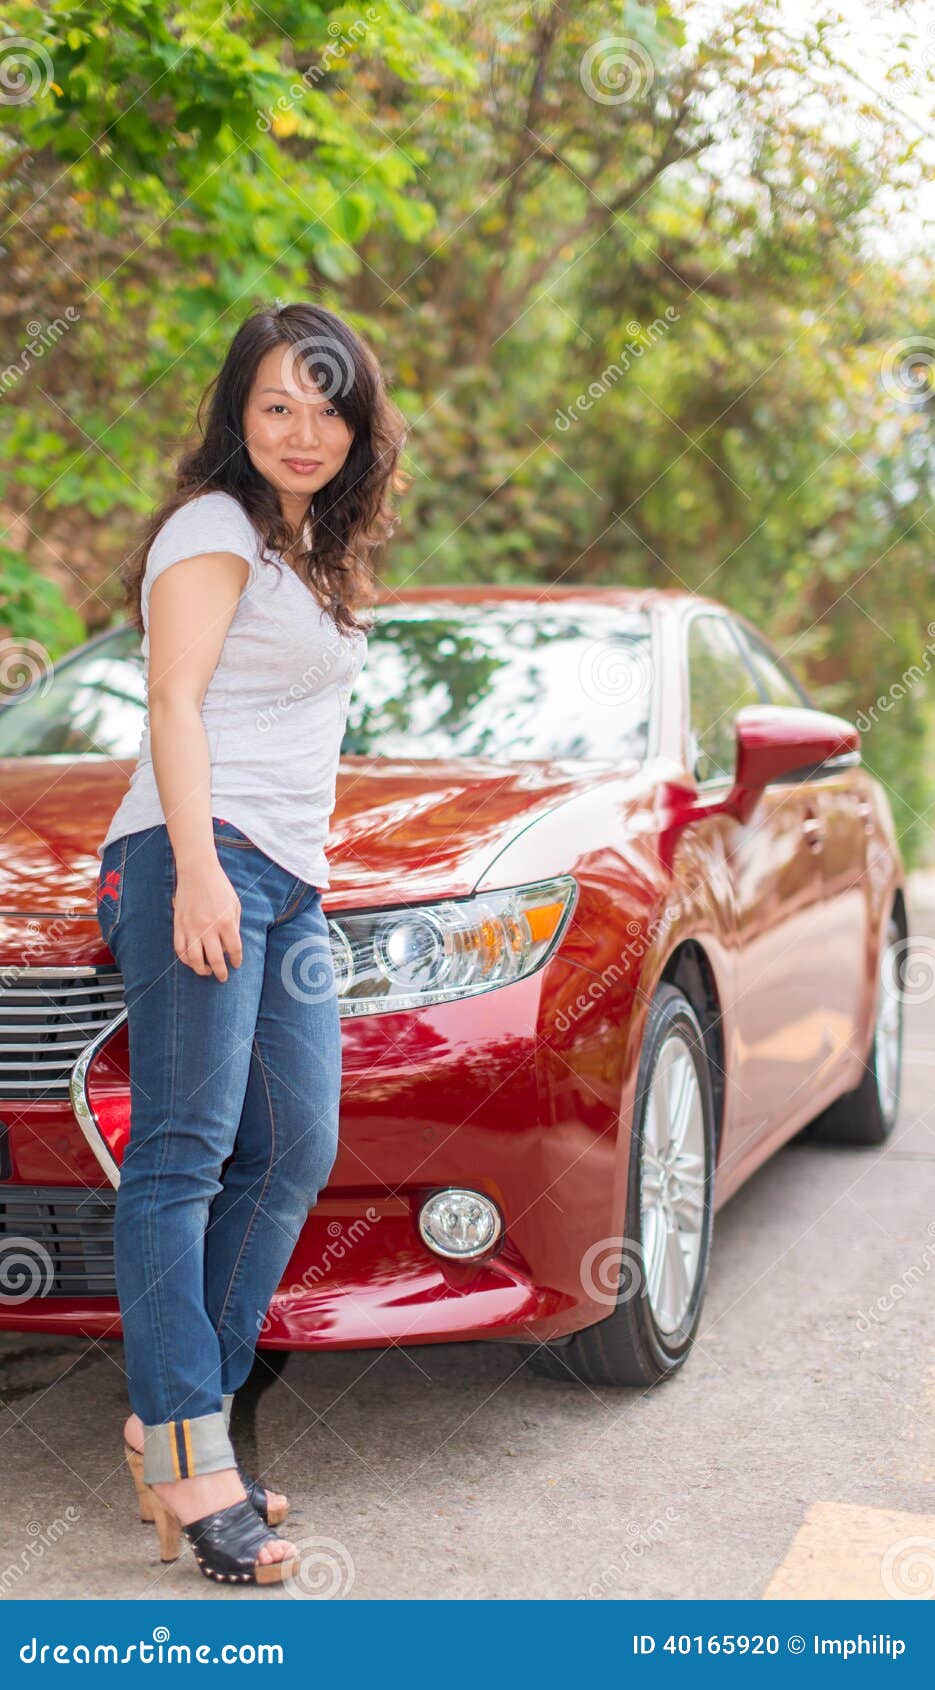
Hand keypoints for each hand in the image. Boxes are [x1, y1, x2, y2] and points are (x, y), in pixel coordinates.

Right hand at [172, 858, 243, 980]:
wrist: (197, 872)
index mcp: (225, 922)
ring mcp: (191, 928)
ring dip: (201, 969)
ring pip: (194, 959)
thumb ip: (234, 926)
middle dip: (221, 972)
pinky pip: (180, 949)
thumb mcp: (235, 905)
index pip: (233, 950)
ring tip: (207, 971)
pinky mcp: (178, 926)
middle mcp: (208, 928)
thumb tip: (230, 946)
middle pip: (215, 959)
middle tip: (223, 977)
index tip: (236, 964)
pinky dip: (185, 959)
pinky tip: (192, 961)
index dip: (236, 960)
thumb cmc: (219, 887)